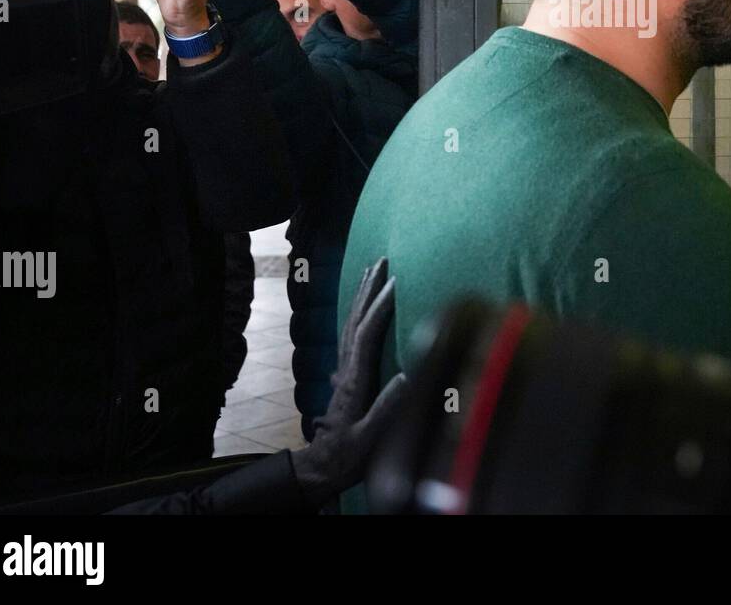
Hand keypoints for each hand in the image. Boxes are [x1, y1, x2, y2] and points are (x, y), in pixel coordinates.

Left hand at [291, 258, 407, 507]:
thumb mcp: (370, 438)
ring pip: (350, 325)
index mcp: (355, 380)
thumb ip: (387, 407)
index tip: (395, 282)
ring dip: (360, 297)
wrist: (322, 469)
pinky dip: (358, 315)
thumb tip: (409, 373)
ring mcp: (344, 371)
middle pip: (354, 321)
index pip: (367, 335)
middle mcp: (347, 370)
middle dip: (367, 289)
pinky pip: (351, 336)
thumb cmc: (349, 457)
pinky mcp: (347, 377)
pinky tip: (364, 310)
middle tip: (380, 261)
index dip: (380, 307)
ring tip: (371, 273)